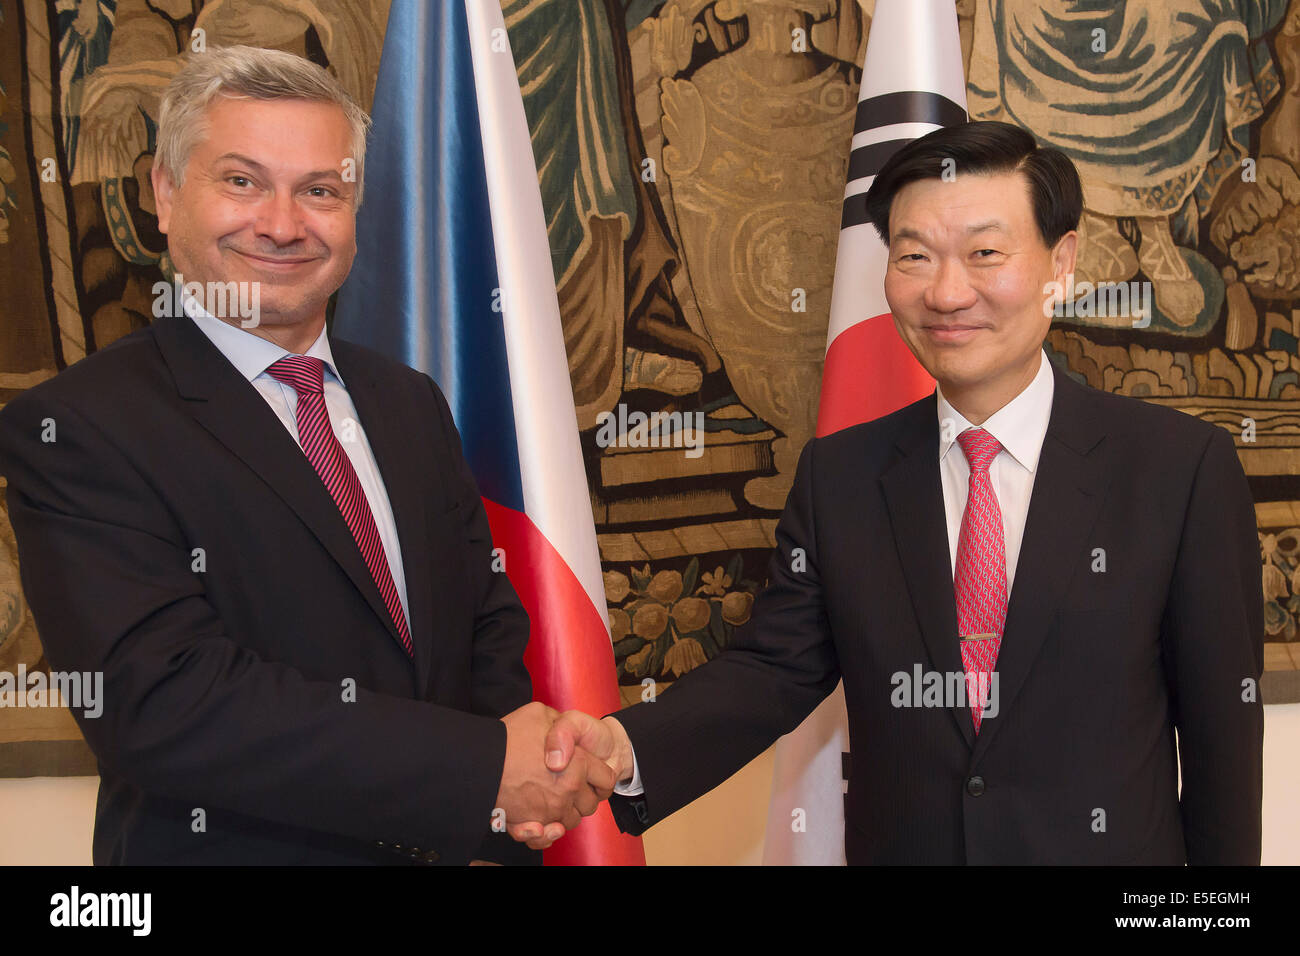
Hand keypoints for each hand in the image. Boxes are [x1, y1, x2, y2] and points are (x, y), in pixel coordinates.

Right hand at [494, 702, 615, 845]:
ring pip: (571, 821)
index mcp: (579, 763)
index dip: (600, 776)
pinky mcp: (532, 823)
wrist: (480, 759)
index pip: (605, 779)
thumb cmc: (511, 735)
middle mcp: (569, 789)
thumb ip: (561, 724)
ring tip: (554, 799)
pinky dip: (547, 833)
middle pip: (591, 803)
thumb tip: (565, 735)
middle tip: (571, 786)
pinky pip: (548, 836)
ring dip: (566, 813)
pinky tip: (542, 823)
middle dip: (584, 796)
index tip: (592, 774)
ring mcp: (551, 808)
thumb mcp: (540, 713)